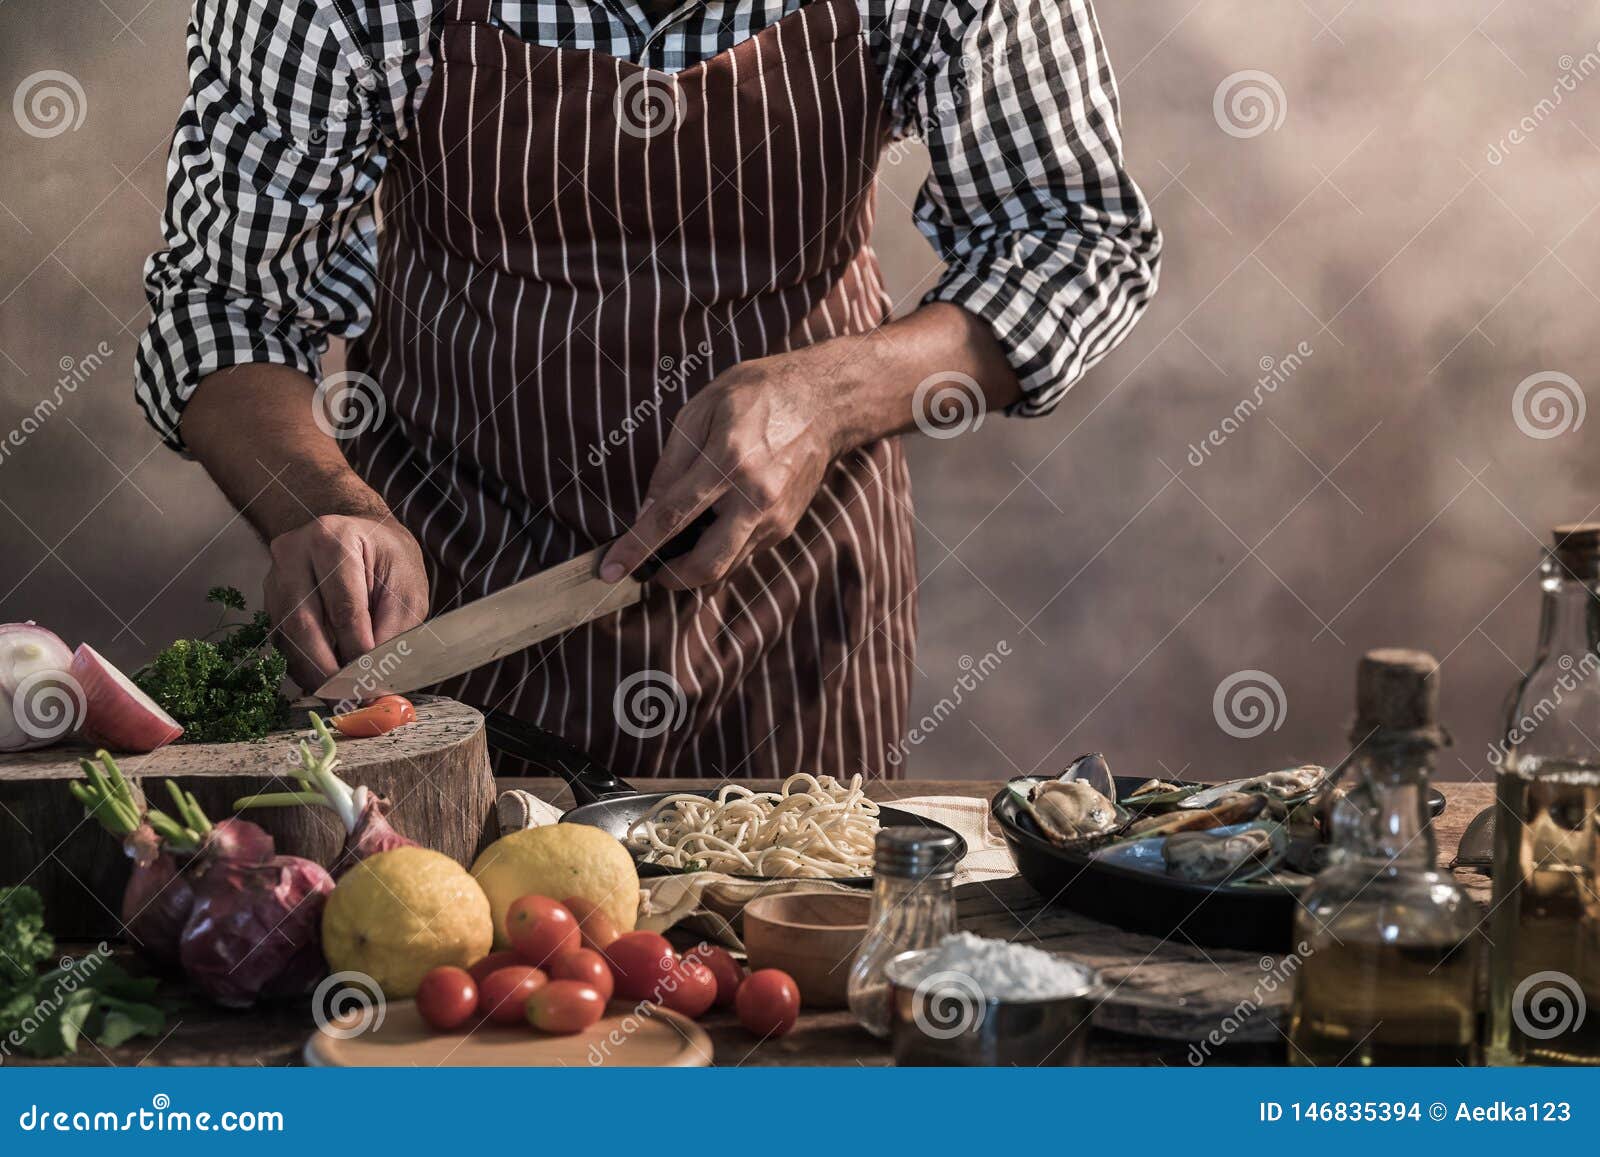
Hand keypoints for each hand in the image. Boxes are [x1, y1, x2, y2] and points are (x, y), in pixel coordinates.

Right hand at [264, 514, 429, 691]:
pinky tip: (324, 684)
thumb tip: (379, 678)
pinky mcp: (269, 599)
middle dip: (328, 671)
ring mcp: (275, 577)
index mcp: (333, 540)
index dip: (358, 653)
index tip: (372, 685)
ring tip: (340, 701)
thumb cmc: (388, 560)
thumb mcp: (406, 587)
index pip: (344, 608)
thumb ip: (394, 630)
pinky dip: (303, 667)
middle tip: (351, 701)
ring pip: (286, 637)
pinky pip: (281, 641)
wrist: (360, 535)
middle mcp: (293, 554)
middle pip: (304, 625)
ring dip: (313, 674)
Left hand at [599, 348, 844, 589]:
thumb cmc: (757, 396)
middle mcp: (754, 496)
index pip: (671, 517)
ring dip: (695, 567)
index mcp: (727, 460)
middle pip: (706, 565)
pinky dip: (719, 551)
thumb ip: (671, 465)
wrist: (824, 401)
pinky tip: (711, 528)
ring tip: (679, 545)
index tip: (609, 571)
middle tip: (650, 570)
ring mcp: (774, 516)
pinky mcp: (785, 526)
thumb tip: (647, 511)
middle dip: (670, 579)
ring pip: (726, 567)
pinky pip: (743, 553)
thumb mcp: (701, 411)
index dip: (636, 548)